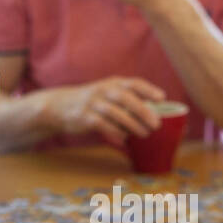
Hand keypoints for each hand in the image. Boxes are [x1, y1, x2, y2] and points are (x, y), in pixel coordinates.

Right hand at [45, 78, 165, 145]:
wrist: (60, 106)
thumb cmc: (93, 102)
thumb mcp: (109, 94)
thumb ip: (128, 100)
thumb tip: (154, 114)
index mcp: (113, 83)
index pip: (133, 83)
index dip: (149, 89)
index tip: (162, 98)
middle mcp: (103, 90)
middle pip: (125, 97)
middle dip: (143, 111)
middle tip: (156, 124)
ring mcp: (93, 103)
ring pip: (116, 113)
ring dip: (132, 124)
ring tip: (145, 134)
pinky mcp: (85, 117)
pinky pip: (103, 125)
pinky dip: (115, 132)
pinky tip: (124, 139)